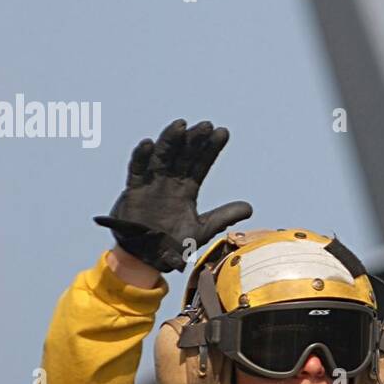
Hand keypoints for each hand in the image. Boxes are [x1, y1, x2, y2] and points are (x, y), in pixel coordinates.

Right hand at [93, 119, 252, 272]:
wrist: (144, 258)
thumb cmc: (171, 243)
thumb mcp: (202, 230)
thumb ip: (223, 217)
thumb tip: (250, 208)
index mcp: (187, 189)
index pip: (201, 164)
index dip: (211, 149)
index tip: (223, 132)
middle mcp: (170, 182)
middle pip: (183, 156)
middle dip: (194, 141)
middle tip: (206, 125)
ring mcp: (152, 184)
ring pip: (161, 157)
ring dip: (170, 141)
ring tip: (181, 125)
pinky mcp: (133, 191)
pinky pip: (137, 170)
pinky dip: (141, 157)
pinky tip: (148, 143)